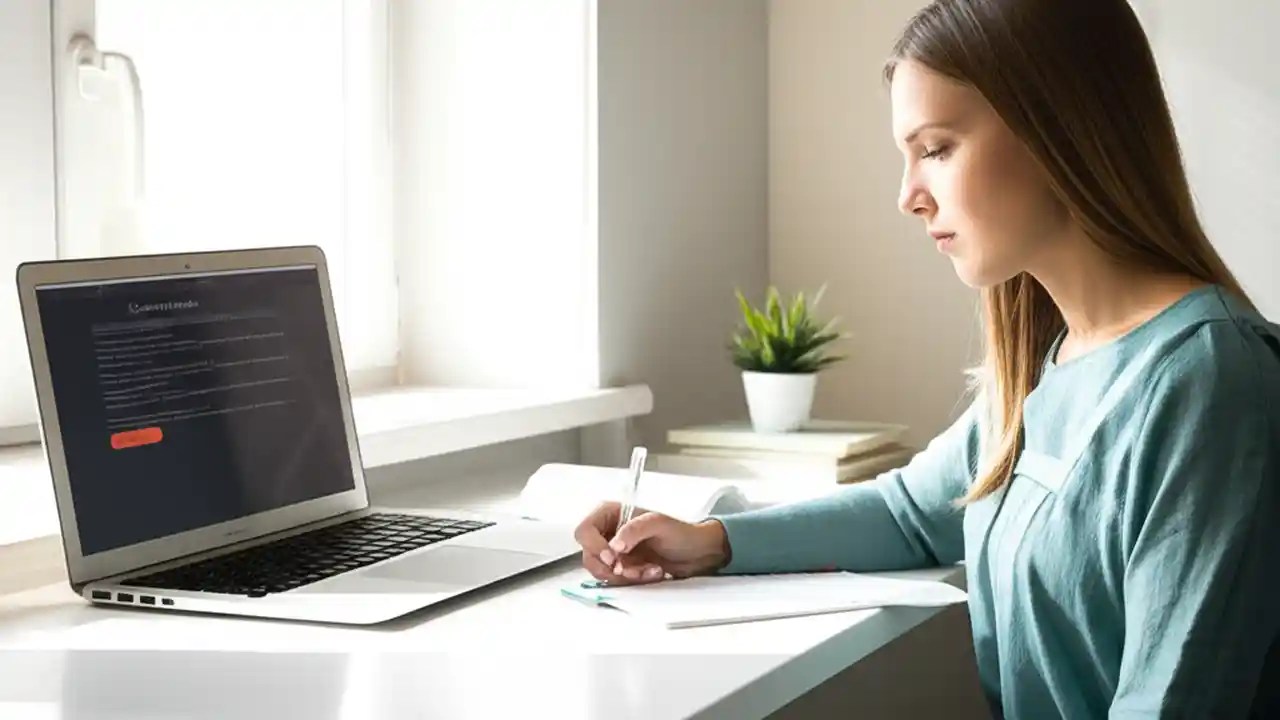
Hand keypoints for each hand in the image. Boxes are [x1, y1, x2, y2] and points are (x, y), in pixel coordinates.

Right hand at [573, 502, 729, 584]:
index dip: (594, 546)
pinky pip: (616, 581)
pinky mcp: (622, 569)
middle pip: (589, 555)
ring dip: (626, 576)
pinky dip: (634, 581)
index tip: (612, 557)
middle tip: (633, 569)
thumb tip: (615, 544)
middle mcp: (608, 533)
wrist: (697, 553)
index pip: (585, 530)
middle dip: (612, 567)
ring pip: (602, 572)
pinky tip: (652, 572)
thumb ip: (634, 530)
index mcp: (612, 514)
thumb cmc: (681, 532)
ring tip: (650, 569)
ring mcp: (614, 553)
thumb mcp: (659, 524)